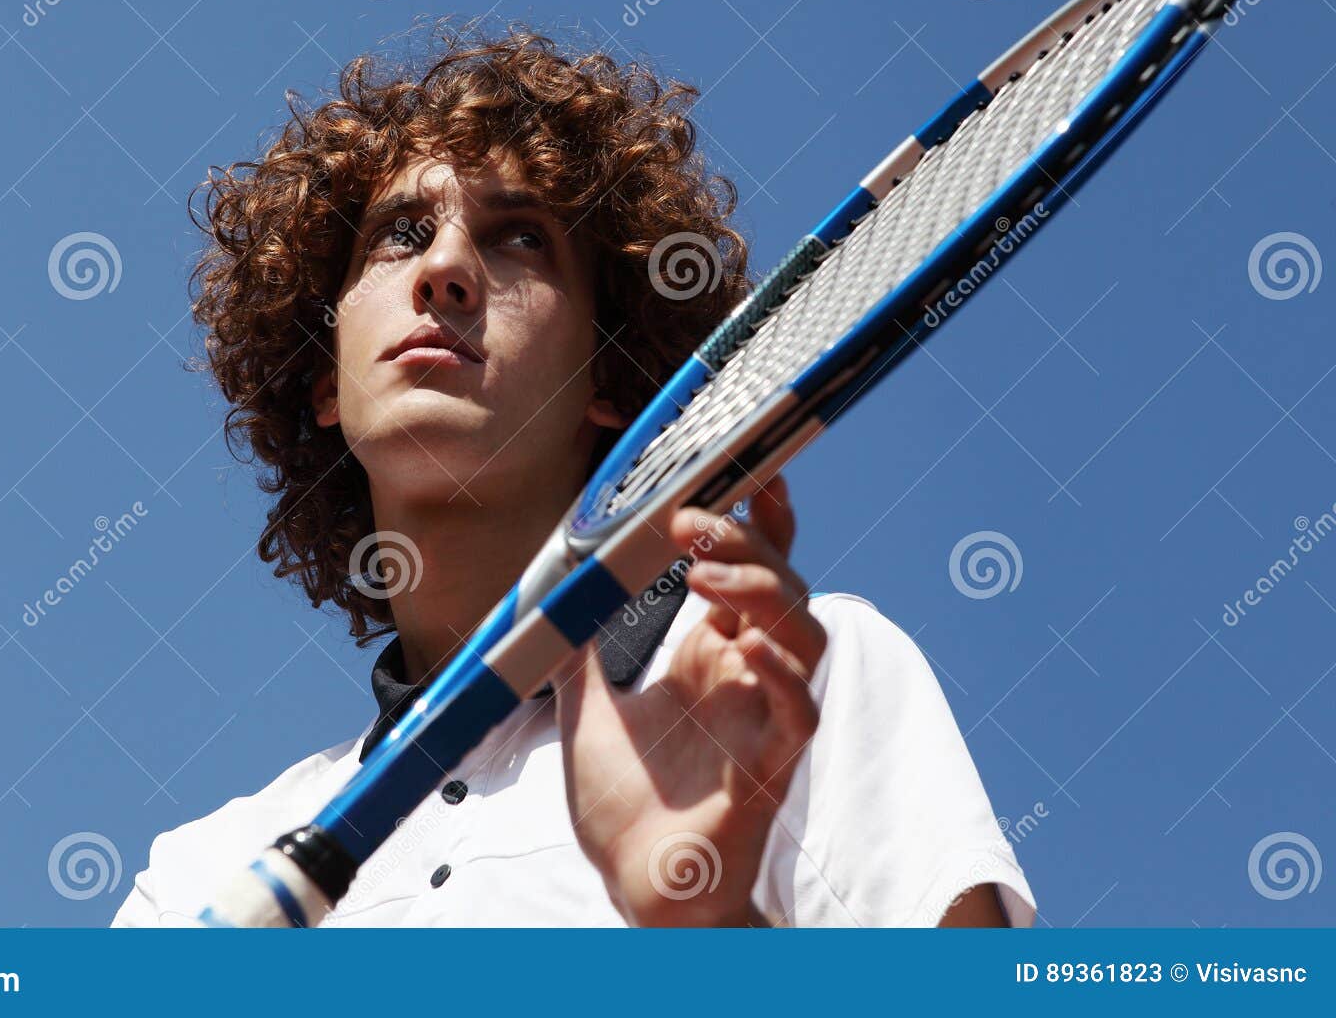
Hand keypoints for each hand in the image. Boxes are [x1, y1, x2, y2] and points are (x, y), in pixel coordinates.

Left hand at [552, 473, 826, 925]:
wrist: (633, 885)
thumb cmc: (622, 806)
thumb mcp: (584, 708)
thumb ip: (579, 648)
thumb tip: (555, 591)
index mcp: (711, 658)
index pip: (752, 572)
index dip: (758, 522)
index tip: (740, 475)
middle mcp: (746, 678)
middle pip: (780, 587)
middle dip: (745, 543)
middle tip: (688, 522)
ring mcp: (764, 719)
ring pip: (805, 634)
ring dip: (763, 593)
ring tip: (704, 574)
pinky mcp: (772, 768)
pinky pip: (801, 711)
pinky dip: (782, 674)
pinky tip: (745, 649)